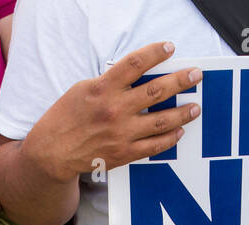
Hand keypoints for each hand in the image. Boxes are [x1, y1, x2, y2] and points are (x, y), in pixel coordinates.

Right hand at [21, 41, 202, 182]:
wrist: (52, 152)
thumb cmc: (65, 118)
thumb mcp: (83, 90)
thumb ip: (109, 83)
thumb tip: (135, 76)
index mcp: (103, 88)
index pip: (135, 63)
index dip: (155, 53)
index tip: (170, 48)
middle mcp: (115, 109)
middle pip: (156, 90)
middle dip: (180, 81)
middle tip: (196, 75)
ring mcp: (121, 133)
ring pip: (161, 120)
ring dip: (182, 112)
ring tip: (196, 107)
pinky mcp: (124, 153)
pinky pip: (154, 146)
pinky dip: (169, 138)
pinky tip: (179, 131)